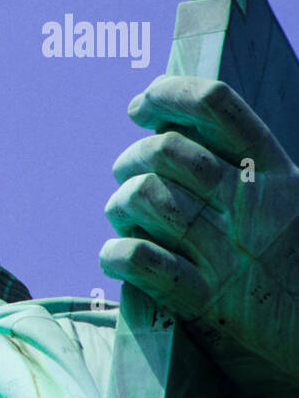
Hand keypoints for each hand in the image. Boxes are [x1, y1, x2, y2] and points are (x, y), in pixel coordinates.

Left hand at [100, 74, 298, 397]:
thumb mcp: (296, 212)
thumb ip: (253, 175)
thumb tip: (179, 134)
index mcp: (279, 176)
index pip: (218, 105)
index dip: (168, 93)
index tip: (140, 105)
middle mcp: (253, 207)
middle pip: (167, 150)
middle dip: (131, 158)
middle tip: (128, 176)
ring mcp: (229, 254)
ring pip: (146, 197)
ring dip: (120, 205)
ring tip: (126, 219)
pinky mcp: (206, 303)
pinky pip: (139, 260)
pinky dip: (116, 253)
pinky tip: (119, 258)